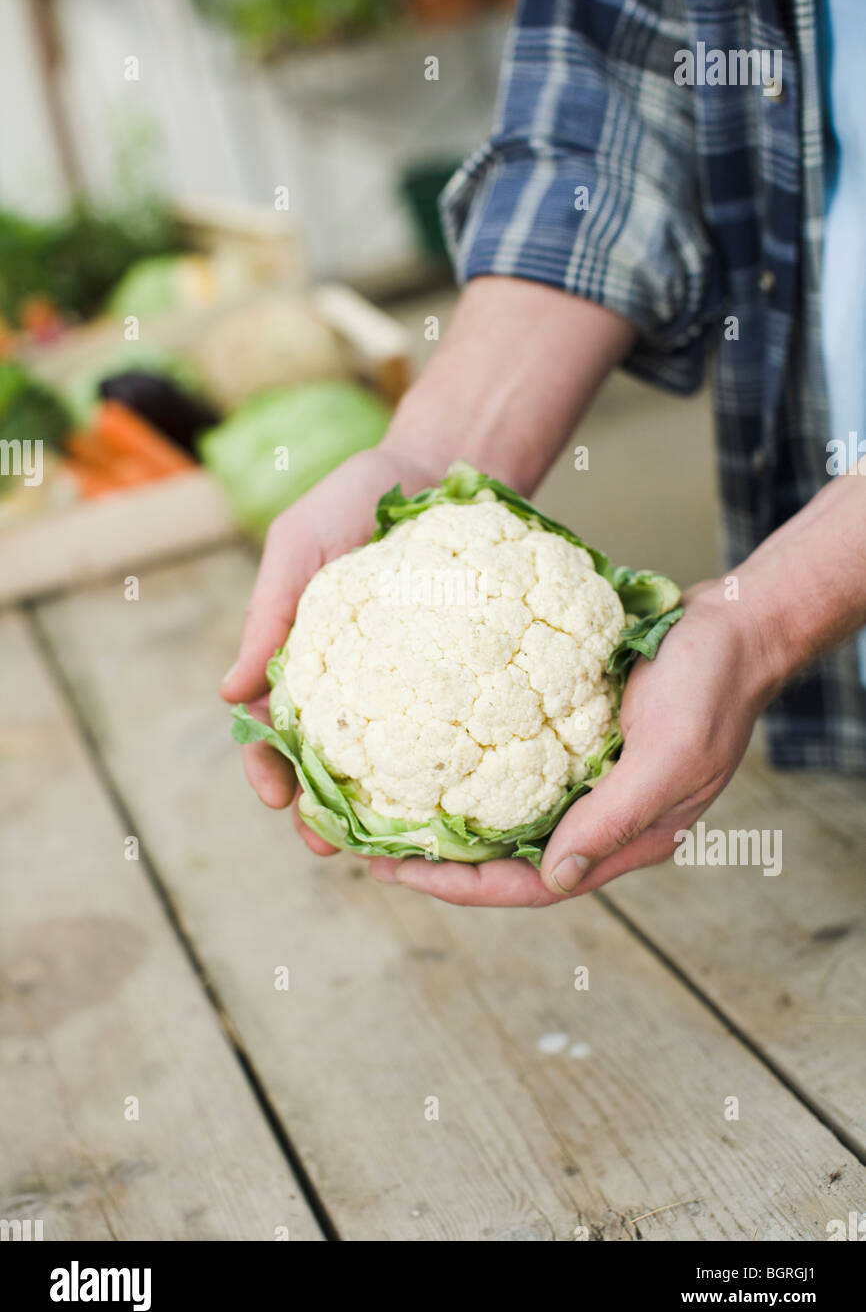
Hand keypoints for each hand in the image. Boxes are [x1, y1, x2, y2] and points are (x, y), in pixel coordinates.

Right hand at [220, 444, 440, 844]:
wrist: (436, 465)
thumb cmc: (354, 498)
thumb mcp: (299, 544)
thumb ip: (268, 612)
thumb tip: (230, 692)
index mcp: (299, 656)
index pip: (269, 726)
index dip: (266, 767)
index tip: (276, 799)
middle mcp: (348, 678)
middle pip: (323, 758)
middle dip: (318, 809)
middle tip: (328, 847)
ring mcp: (401, 680)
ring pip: (382, 755)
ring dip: (374, 803)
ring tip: (385, 843)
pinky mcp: (453, 671)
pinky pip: (442, 725)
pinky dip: (437, 764)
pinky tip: (449, 796)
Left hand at [369, 582, 779, 905]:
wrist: (736, 626)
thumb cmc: (710, 687)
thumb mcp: (670, 756)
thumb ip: (615, 818)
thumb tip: (556, 875)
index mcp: (625, 835)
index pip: (532, 884)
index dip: (463, 886)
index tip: (399, 873)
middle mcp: (600, 817)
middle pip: (510, 861)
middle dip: (444, 865)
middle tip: (375, 853)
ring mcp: (588, 780)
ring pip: (508, 820)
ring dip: (453, 824)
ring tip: (391, 815)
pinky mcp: (579, 742)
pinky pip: (516, 771)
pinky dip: (474, 773)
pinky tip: (436, 756)